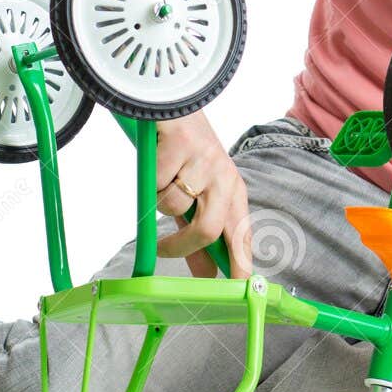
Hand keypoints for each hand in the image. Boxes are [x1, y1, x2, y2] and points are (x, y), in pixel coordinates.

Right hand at [152, 112, 252, 277]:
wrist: (172, 100)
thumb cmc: (185, 154)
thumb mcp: (196, 196)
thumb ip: (198, 233)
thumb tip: (205, 275)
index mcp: (234, 191)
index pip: (241, 236)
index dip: (240, 265)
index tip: (238, 291)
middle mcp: (225, 177)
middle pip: (208, 229)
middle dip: (181, 245)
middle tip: (163, 249)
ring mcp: (205, 162)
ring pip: (172, 206)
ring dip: (158, 198)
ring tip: (162, 176)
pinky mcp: (182, 147)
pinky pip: (157, 183)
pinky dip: (150, 178)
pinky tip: (157, 159)